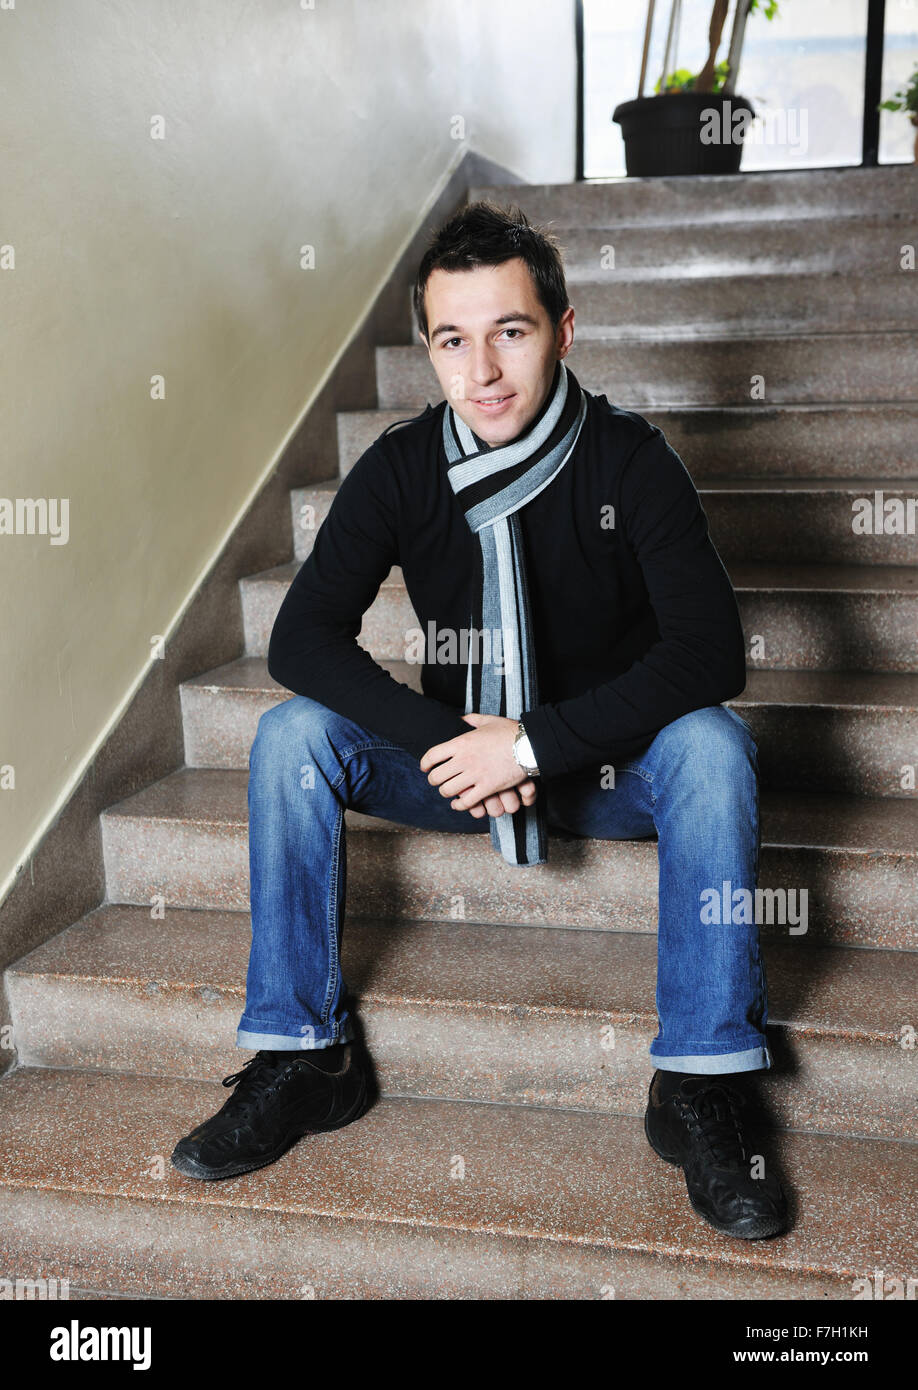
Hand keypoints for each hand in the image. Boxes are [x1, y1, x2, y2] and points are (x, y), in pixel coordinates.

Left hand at [419, 713, 537, 815]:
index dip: (424, 763)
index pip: (432, 755)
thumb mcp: (489, 720)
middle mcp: (465, 759)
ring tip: (448, 792)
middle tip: (436, 781)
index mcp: (462, 742)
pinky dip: (460, 805)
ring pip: (448, 790)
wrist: (529, 744)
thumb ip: (473, 719)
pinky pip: (467, 802)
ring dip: (446, 792)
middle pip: (437, 776)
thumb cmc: (511, 732)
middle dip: (434, 780)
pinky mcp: (487, 787)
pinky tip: (459, 804)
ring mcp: (475, 774)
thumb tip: (462, 719)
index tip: (424, 767)